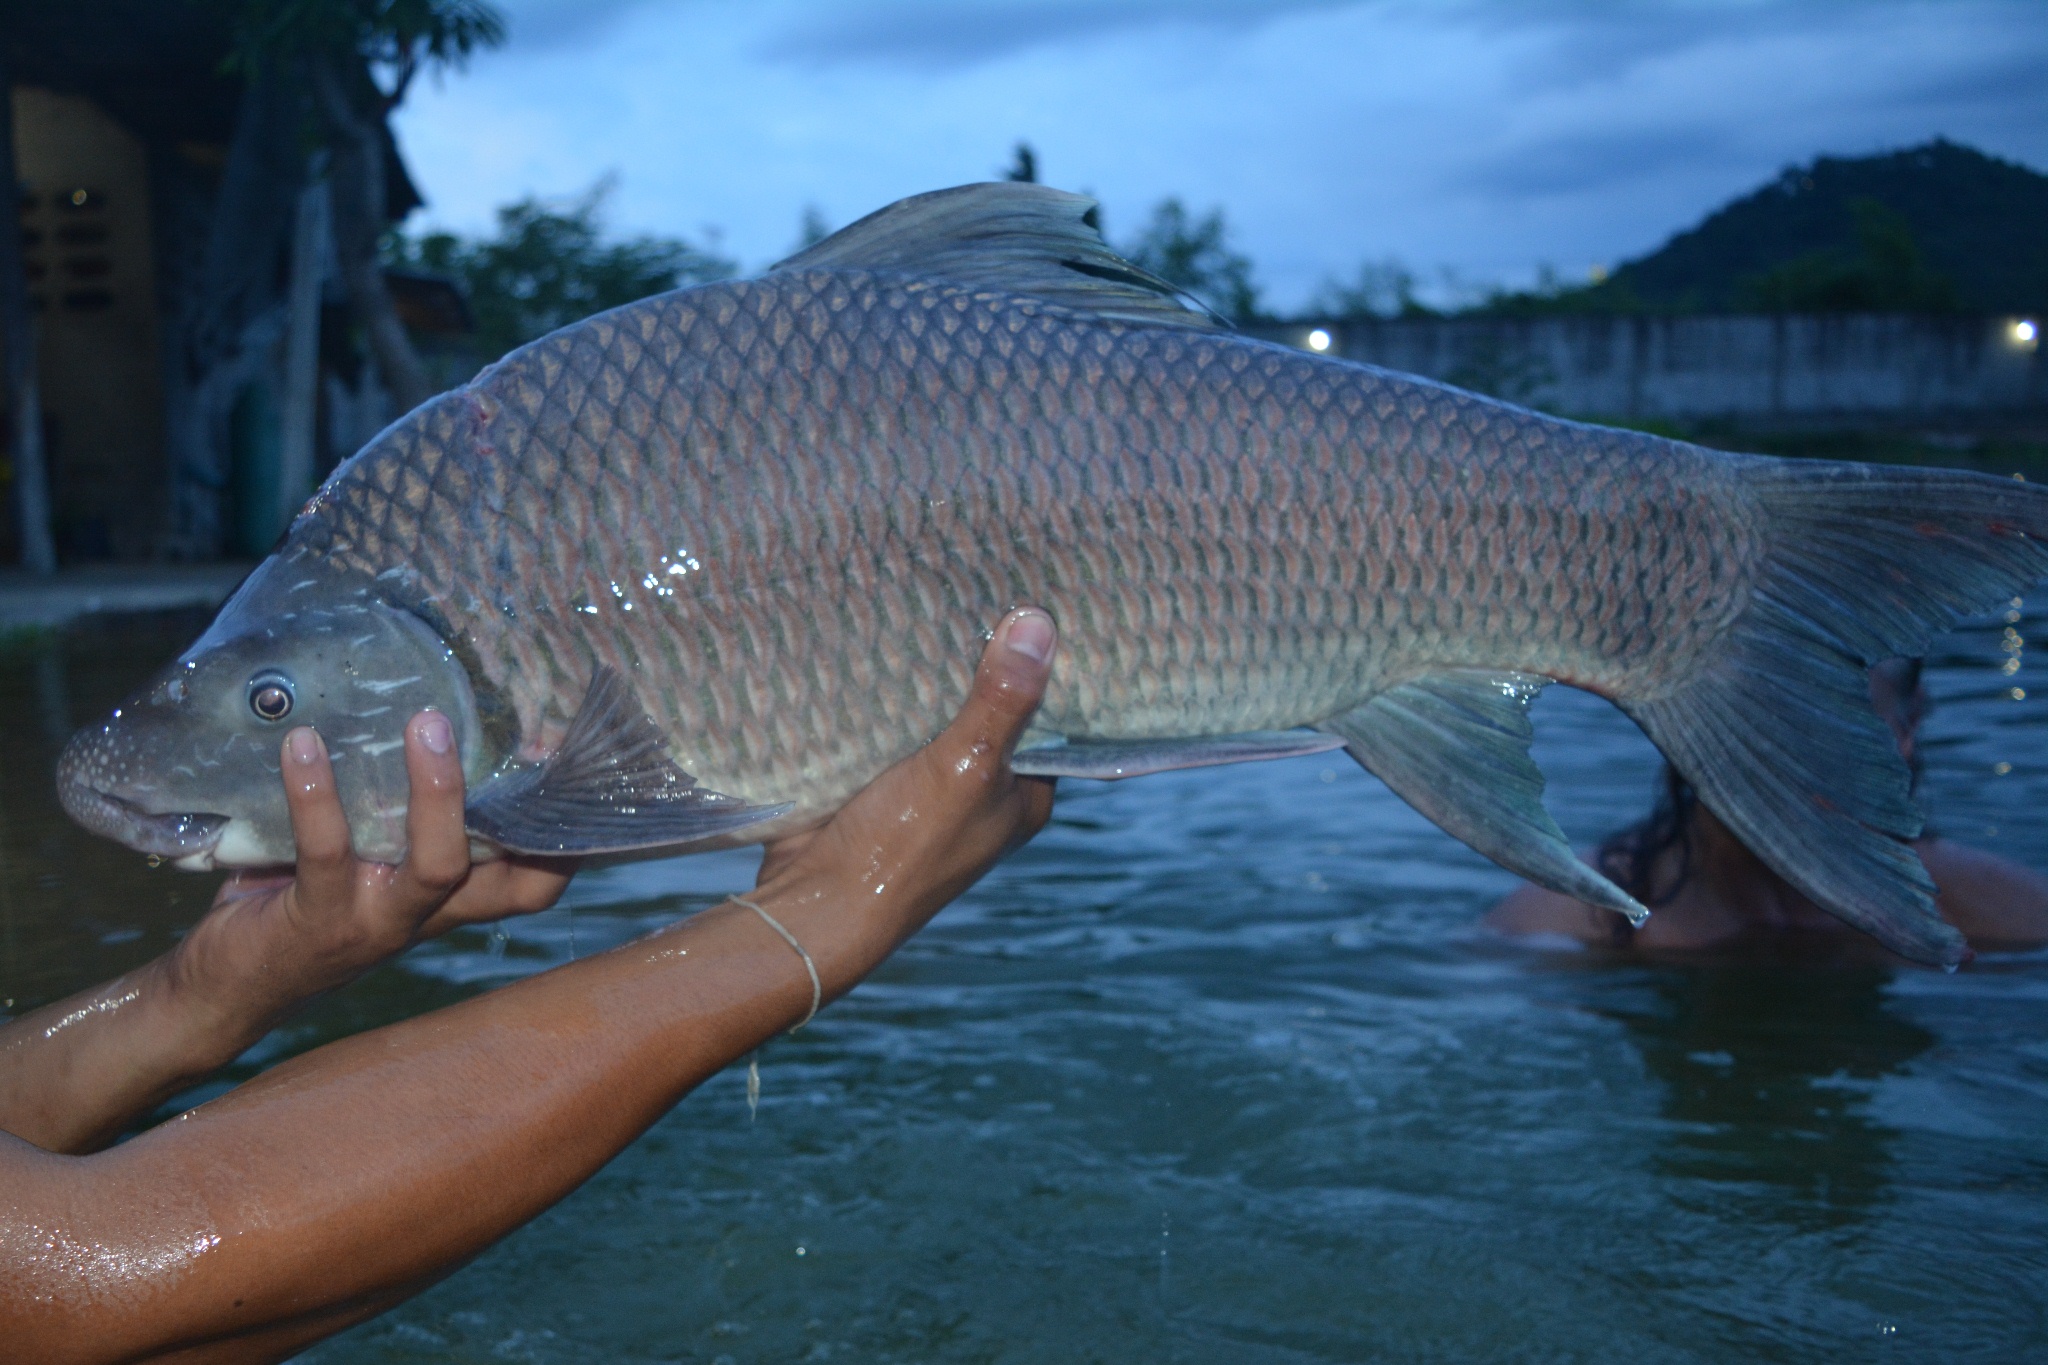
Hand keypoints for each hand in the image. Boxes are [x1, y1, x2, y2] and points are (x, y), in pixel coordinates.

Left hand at [170, 712, 576, 1028]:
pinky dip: (315, 793)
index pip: (534, 885)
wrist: (223, 989)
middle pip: (513, 882)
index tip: (574, 769)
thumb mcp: (362, 866)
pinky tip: (301, 745)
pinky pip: (326, 852)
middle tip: (532, 735)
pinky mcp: (316, 921)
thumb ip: (390, 819)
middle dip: (528, 810)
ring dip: (436, 794)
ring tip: (424, 724)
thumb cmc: (298, 906)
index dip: (570, 843)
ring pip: (435, 867)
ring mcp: (376, 924)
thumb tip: (415, 716)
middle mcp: (424, 916)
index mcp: (444, 902)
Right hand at [752, 607, 1058, 953]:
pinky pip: (891, 719)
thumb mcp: (967, 767)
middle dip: (986, 655)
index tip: (1047, 600)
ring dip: (932, 667)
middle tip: (986, 578)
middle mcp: (983, 790)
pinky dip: (888, 687)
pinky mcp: (878, 775)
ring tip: (937, 587)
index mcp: (1023, 795)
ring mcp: (929, 784)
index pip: (1053, 717)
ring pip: (939, 709)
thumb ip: (1003, 700)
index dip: (1050, 665)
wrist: (815, 903)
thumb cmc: (904, 848)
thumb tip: (1040, 626)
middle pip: (993, 706)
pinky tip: (882, 632)